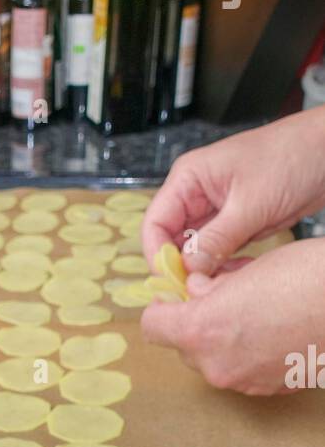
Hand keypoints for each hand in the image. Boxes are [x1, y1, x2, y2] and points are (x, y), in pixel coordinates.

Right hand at [141, 107, 324, 276]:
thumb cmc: (292, 157)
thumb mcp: (251, 204)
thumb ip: (216, 239)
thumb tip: (187, 270)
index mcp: (189, 179)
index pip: (155, 223)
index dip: (158, 255)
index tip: (174, 281)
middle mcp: (196, 195)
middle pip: (172, 241)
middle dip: (183, 267)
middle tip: (200, 290)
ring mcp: (216, 211)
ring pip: (195, 251)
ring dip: (206, 270)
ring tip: (225, 281)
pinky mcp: (235, 224)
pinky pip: (218, 253)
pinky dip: (224, 267)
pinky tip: (238, 273)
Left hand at [141, 238, 324, 395]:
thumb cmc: (306, 278)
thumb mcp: (247, 271)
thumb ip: (211, 287)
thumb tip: (195, 290)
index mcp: (201, 332)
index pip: (153, 326)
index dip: (163, 307)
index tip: (176, 295)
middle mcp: (216, 365)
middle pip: (183, 346)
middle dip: (196, 322)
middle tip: (221, 296)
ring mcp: (243, 382)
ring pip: (214, 359)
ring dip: (223, 339)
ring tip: (254, 311)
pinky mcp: (267, 389)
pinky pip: (242, 370)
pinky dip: (248, 352)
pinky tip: (273, 330)